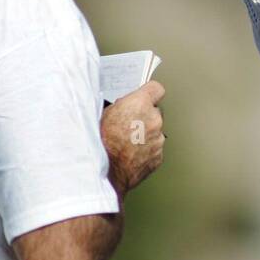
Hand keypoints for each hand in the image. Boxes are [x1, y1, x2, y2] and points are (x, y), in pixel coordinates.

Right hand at [101, 81, 164, 196]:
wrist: (106, 170)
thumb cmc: (101, 142)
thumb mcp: (104, 113)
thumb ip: (123, 106)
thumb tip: (125, 106)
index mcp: (140, 104)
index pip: (156, 89)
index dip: (150, 93)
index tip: (147, 96)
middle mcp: (154, 120)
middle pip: (155, 113)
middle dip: (145, 117)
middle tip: (129, 125)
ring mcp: (158, 140)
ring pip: (156, 133)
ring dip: (145, 136)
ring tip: (126, 143)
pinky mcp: (159, 157)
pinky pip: (155, 150)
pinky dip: (146, 151)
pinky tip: (131, 154)